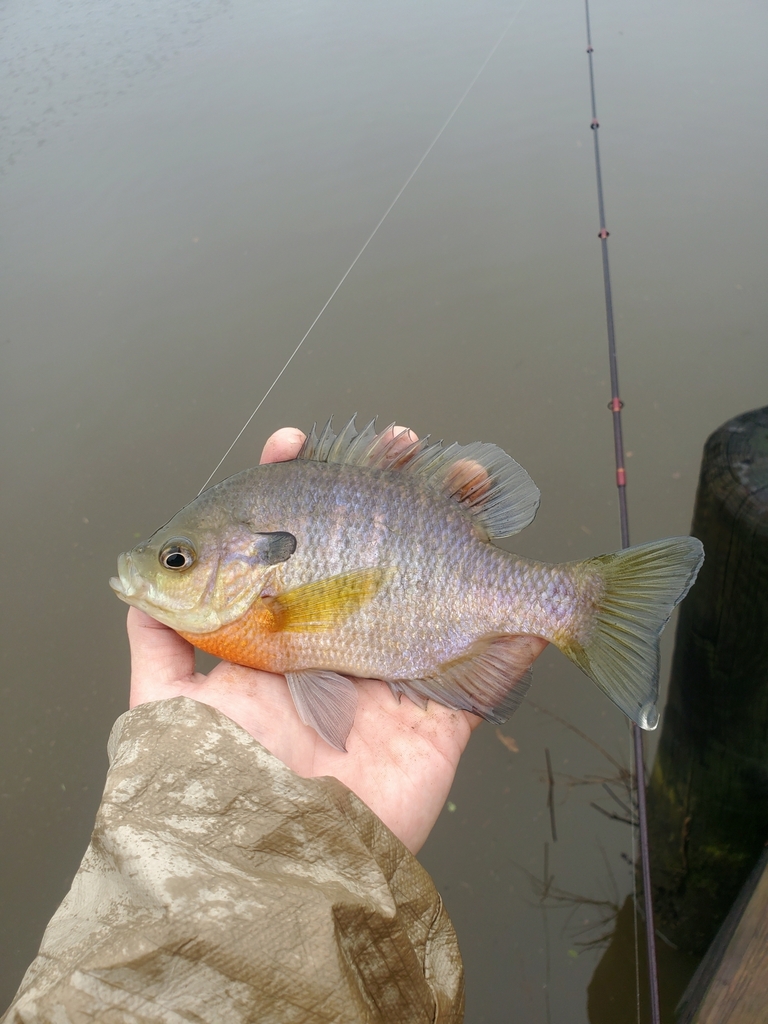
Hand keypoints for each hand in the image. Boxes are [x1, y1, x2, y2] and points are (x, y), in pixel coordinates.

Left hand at [127, 427, 542, 852]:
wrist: (277, 857)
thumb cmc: (219, 770)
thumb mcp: (166, 701)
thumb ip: (157, 644)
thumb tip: (129, 588)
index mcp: (280, 633)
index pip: (286, 546)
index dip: (294, 490)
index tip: (296, 442)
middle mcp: (338, 643)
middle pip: (368, 551)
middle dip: (386, 488)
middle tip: (401, 442)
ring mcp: (391, 677)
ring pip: (431, 589)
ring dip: (455, 529)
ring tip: (463, 476)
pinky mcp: (437, 718)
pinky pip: (482, 669)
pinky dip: (508, 627)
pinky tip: (513, 571)